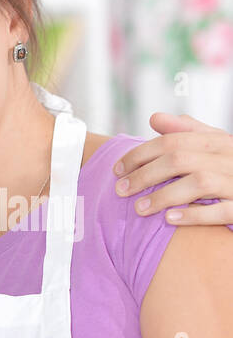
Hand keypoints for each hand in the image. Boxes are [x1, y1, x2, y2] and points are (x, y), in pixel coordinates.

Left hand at [113, 113, 232, 223]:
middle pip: (180, 159)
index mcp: (219, 141)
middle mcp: (229, 157)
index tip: (116, 170)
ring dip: (164, 196)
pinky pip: (222, 210)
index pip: (173, 141)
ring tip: (139, 208)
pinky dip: (194, 215)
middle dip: (145, 175)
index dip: (140, 154)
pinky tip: (170, 219)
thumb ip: (187, 132)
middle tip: (120, 191)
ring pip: (199, 183)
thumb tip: (154, 117)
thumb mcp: (215, 145)